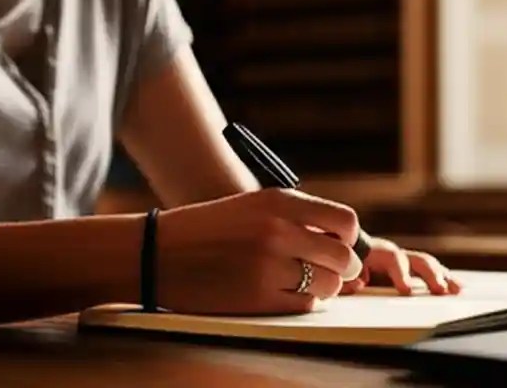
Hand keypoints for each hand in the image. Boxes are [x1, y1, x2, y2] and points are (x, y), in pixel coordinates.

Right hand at [153, 188, 363, 314]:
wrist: (157, 251)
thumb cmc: (210, 228)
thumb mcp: (256, 206)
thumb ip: (299, 218)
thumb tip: (345, 244)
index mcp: (280, 202)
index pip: (345, 222)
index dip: (349, 240)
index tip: (342, 246)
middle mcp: (279, 230)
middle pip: (342, 258)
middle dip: (343, 269)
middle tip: (334, 273)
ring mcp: (269, 265)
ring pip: (328, 285)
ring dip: (324, 288)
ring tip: (305, 283)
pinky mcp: (258, 297)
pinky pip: (304, 305)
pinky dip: (302, 302)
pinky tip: (284, 293)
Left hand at [339, 237, 462, 295]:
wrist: (333, 248)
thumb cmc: (333, 263)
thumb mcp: (334, 271)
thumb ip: (341, 278)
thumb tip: (355, 283)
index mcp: (370, 250)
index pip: (391, 256)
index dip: (401, 272)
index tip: (407, 290)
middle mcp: (389, 252)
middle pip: (414, 258)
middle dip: (429, 274)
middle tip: (439, 290)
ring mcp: (399, 260)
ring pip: (425, 264)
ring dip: (441, 276)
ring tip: (455, 290)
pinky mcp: (405, 270)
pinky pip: (428, 272)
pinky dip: (443, 279)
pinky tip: (456, 288)